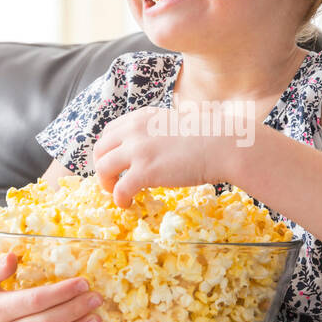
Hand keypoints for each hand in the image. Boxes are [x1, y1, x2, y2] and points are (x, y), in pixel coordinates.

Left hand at [90, 106, 223, 207]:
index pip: (109, 132)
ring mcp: (137, 151)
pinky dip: (119, 199)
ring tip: (117, 193)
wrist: (222, 145)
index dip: (108, 150)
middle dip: (102, 167)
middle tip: (111, 180)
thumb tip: (155, 146)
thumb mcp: (173, 123)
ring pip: (103, 168)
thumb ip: (157, 131)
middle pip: (100, 150)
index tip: (114, 162)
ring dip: (106, 184)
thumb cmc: (208, 136)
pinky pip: (119, 189)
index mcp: (141, 117)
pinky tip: (128, 204)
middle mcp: (134, 130)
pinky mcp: (144, 172)